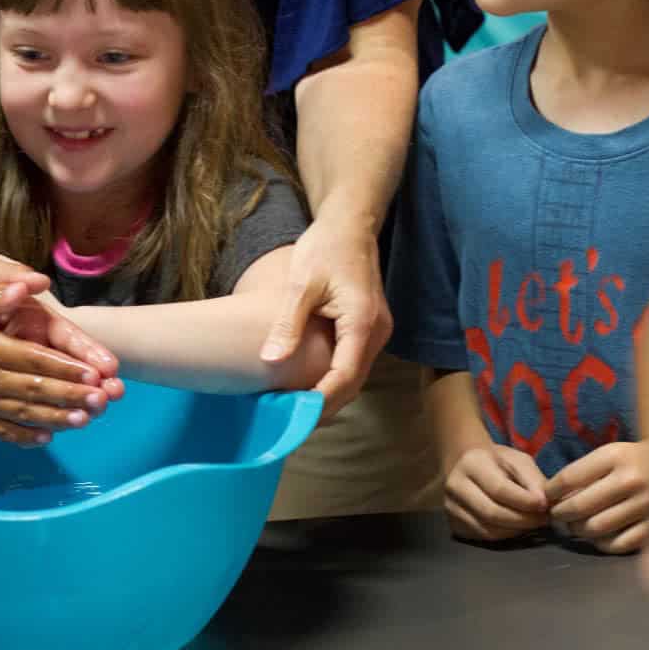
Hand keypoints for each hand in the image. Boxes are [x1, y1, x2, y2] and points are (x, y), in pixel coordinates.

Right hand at [0, 280, 112, 446]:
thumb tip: (31, 285)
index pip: (34, 360)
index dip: (65, 367)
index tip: (92, 373)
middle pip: (35, 389)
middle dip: (71, 395)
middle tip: (101, 399)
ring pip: (23, 413)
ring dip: (56, 417)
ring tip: (85, 420)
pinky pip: (1, 432)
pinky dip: (25, 437)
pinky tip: (46, 439)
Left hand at [260, 216, 389, 416]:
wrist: (349, 225)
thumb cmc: (324, 249)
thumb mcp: (300, 284)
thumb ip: (288, 324)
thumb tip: (270, 361)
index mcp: (363, 323)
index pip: (345, 376)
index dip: (322, 401)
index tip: (296, 419)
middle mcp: (378, 333)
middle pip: (353, 382)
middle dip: (324, 405)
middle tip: (291, 423)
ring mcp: (377, 332)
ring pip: (354, 375)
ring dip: (329, 394)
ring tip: (295, 409)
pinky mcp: (369, 328)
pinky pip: (352, 361)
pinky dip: (333, 378)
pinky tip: (308, 384)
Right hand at [443, 443, 550, 541]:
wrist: (465, 465)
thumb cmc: (497, 462)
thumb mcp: (518, 461)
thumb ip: (533, 480)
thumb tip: (546, 504)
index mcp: (471, 464)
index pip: (499, 489)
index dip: (525, 501)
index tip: (545, 506)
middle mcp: (455, 485)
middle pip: (492, 513)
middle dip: (524, 520)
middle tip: (543, 519)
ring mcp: (450, 507)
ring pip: (488, 530)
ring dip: (516, 531)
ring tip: (532, 523)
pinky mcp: (453, 523)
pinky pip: (482, 537)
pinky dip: (504, 536)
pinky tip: (515, 527)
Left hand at [547, 440, 648, 552]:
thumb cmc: (641, 461)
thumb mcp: (613, 454)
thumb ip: (586, 471)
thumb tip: (553, 495)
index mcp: (616, 456)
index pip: (570, 477)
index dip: (551, 490)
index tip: (546, 496)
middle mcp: (631, 481)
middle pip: (580, 506)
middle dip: (560, 513)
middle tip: (556, 515)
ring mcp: (647, 506)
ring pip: (596, 528)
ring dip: (578, 530)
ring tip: (574, 526)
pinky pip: (619, 544)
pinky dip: (602, 544)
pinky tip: (598, 538)